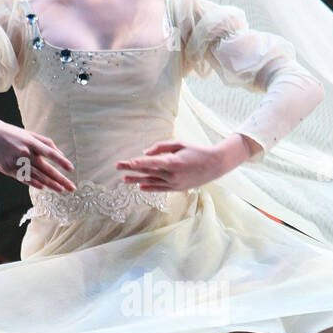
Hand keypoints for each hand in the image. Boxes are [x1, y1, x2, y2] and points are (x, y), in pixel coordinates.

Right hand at [0, 115, 75, 193]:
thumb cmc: (13, 134)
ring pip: (36, 175)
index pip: (49, 152)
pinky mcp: (7, 168)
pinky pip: (23, 178)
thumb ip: (46, 143)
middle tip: (72, 187)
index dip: (61, 161)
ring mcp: (15, 161)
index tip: (71, 169)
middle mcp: (24, 152)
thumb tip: (61, 155)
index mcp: (31, 142)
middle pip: (45, 168)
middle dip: (60, 179)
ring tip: (61, 190)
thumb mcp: (29, 134)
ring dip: (50, 184)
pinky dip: (33, 183)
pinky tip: (43, 188)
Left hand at [116, 139, 232, 191]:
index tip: (128, 163)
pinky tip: (140, 186)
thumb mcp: (179, 144)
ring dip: (137, 180)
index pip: (152, 163)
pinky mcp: (177, 188)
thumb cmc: (197, 151)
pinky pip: (160, 188)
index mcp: (173, 162)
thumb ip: (161, 147)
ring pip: (151, 181)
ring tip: (124, 179)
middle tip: (118, 167)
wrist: (215, 165)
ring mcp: (174, 183)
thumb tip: (145, 154)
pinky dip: (149, 187)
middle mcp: (172, 175)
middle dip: (131, 169)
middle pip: (148, 172)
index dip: (138, 163)